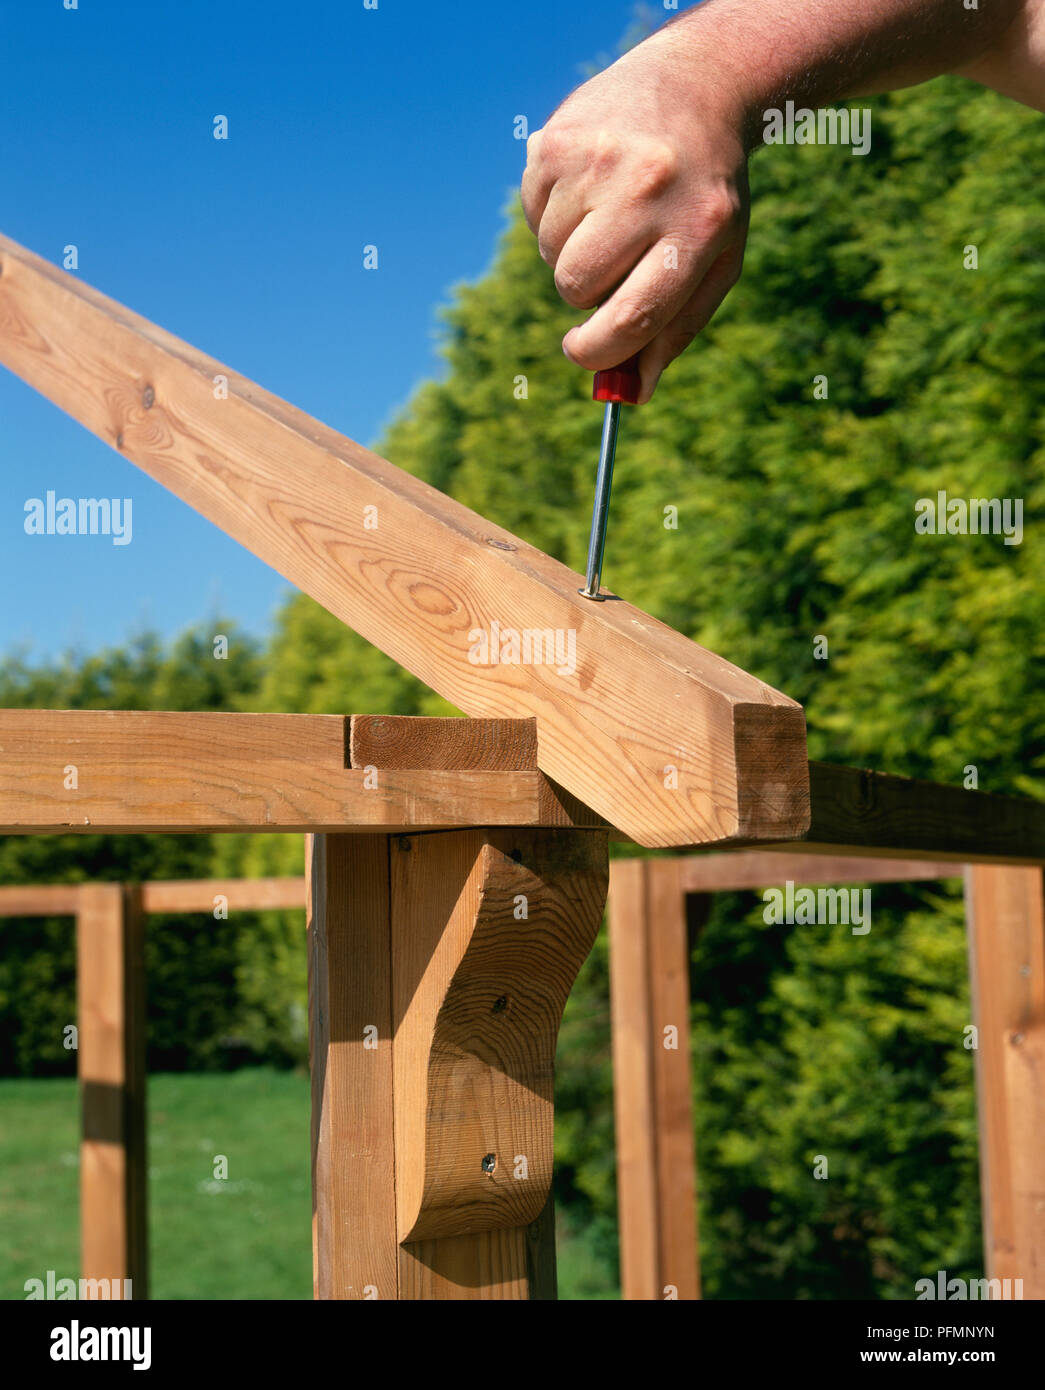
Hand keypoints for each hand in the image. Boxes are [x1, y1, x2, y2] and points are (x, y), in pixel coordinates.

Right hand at [521, 33, 750, 401]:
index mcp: (695, 230)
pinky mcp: (556, 140)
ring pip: (550, 253)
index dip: (597, 352)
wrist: (698, 86)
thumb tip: (631, 394)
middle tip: (615, 258)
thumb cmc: (707, 196)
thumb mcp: (714, 262)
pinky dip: (555, 212)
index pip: (631, 318)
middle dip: (586, 290)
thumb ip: (674, 331)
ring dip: (572, 247)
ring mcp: (597, 159)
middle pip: (577, 288)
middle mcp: (647, 190)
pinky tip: (591, 183)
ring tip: (610, 209)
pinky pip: (532, 215)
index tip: (583, 353)